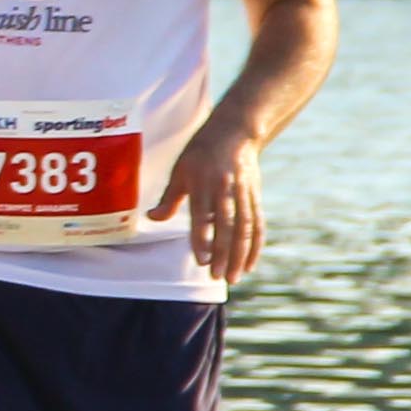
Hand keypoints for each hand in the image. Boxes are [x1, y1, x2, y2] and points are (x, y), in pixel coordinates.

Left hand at [154, 123, 267, 283]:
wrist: (235, 132)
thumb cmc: (200, 153)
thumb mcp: (180, 171)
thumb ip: (169, 198)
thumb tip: (152, 218)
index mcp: (203, 184)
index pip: (202, 217)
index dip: (203, 239)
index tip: (201, 260)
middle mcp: (225, 190)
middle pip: (227, 227)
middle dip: (224, 254)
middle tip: (218, 277)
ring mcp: (243, 194)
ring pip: (246, 229)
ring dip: (241, 255)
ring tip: (234, 277)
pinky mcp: (255, 197)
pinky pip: (258, 225)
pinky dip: (256, 246)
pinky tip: (250, 264)